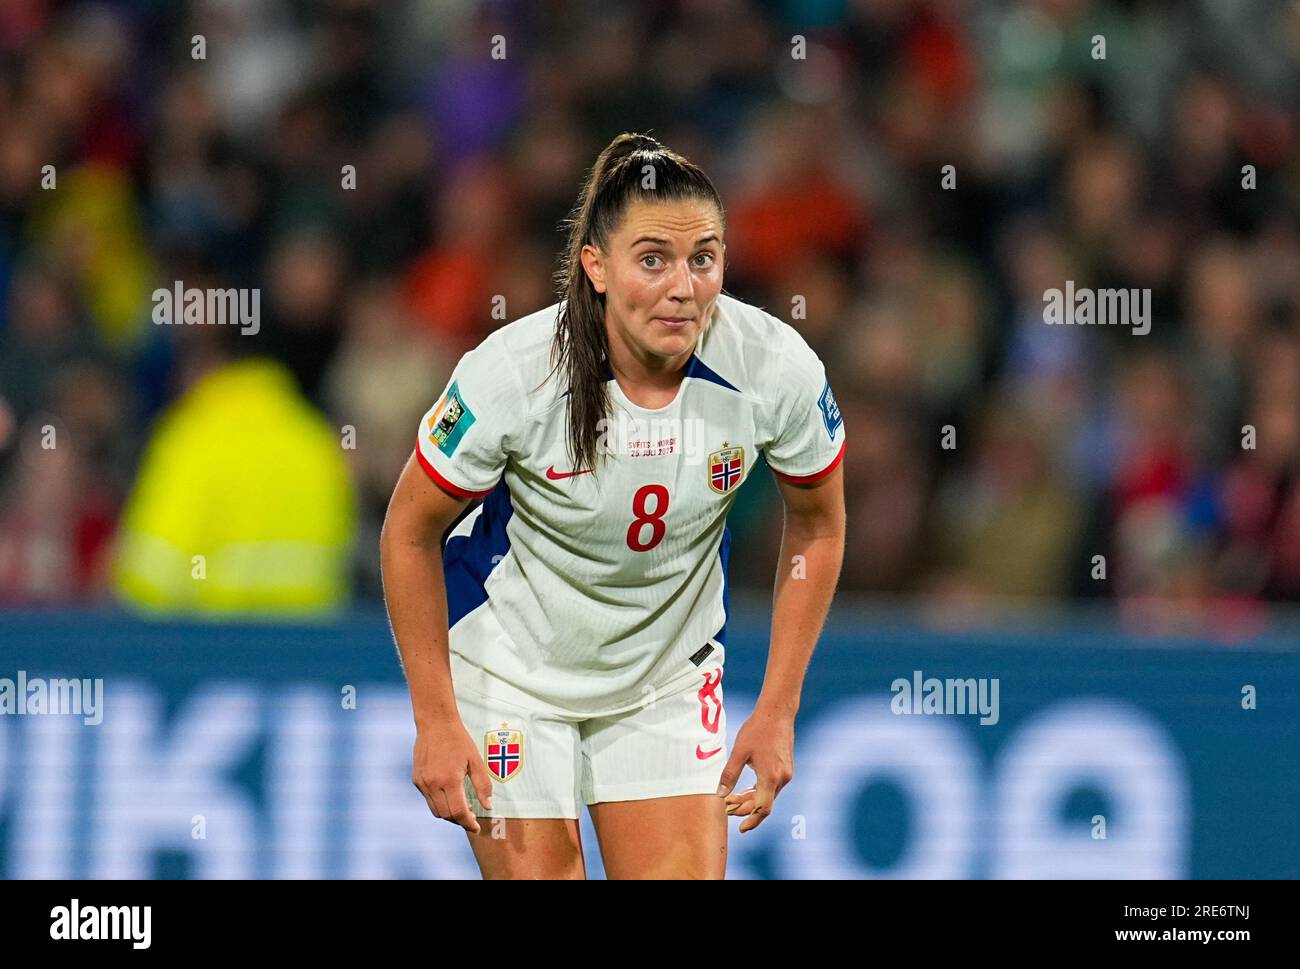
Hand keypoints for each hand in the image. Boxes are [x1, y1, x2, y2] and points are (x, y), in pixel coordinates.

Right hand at [412, 721, 494, 833]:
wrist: (435, 722)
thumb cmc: (458, 739)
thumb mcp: (476, 760)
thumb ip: (482, 785)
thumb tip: (487, 806)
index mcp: (449, 780)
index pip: (459, 812)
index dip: (468, 823)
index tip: (476, 828)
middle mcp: (433, 784)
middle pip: (446, 815)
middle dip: (460, 821)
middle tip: (471, 818)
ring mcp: (422, 782)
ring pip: (435, 810)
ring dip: (449, 814)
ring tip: (462, 807)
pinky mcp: (416, 779)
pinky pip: (428, 799)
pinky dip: (439, 803)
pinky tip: (449, 794)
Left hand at [715, 704, 794, 832]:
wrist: (777, 712)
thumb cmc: (757, 729)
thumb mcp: (739, 752)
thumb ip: (730, 775)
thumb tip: (720, 794)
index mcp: (770, 777)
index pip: (762, 809)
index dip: (751, 820)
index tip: (740, 828)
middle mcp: (782, 779)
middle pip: (764, 803)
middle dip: (746, 808)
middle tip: (727, 807)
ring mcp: (786, 774)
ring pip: (768, 795)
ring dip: (752, 799)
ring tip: (733, 798)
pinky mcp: (786, 768)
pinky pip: (772, 786)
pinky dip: (759, 790)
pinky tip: (746, 788)